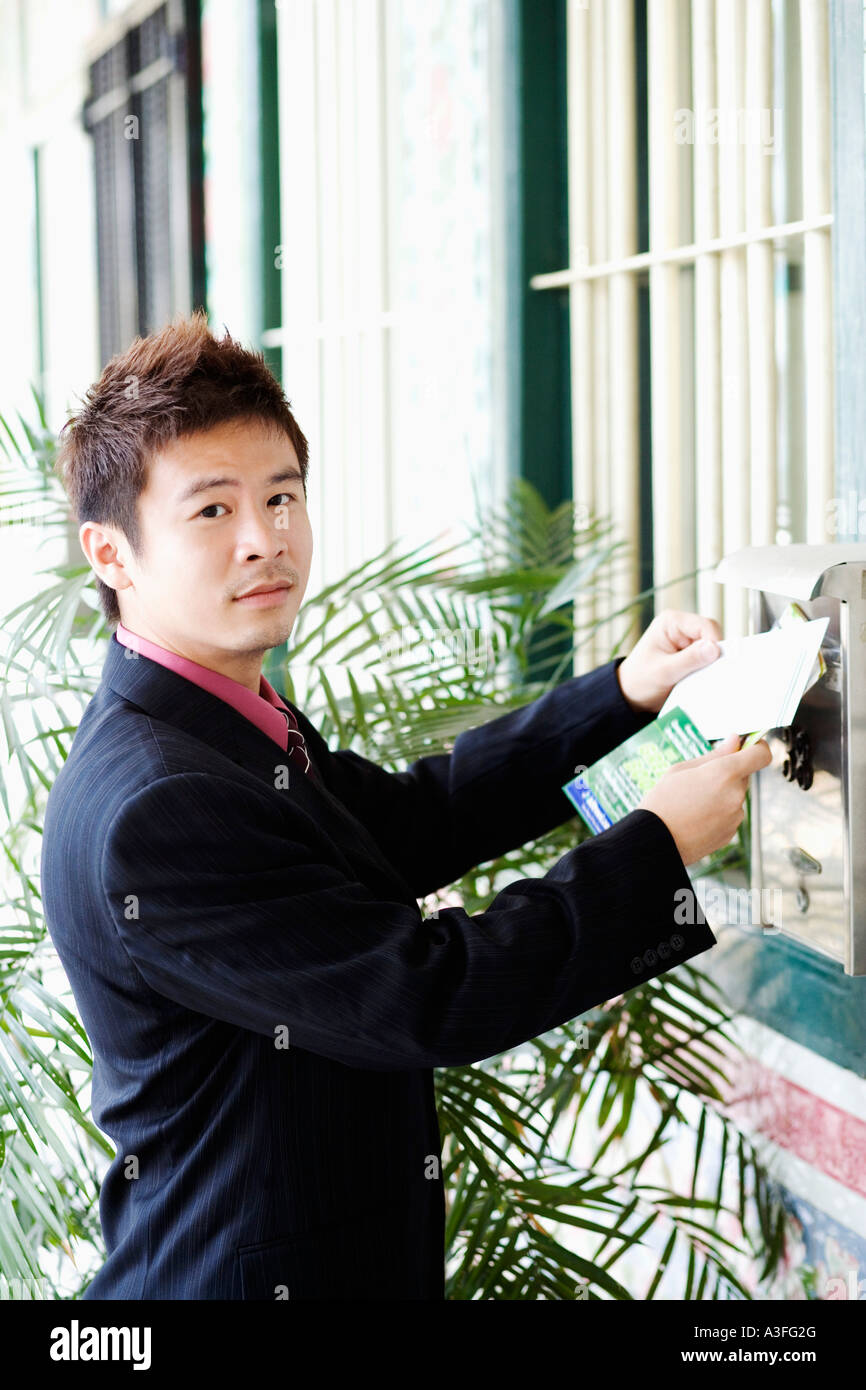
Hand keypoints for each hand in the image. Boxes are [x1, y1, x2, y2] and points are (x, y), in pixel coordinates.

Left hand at [616, 608, 722, 714]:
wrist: (632, 696)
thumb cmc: (640, 680)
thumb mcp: (663, 671)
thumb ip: (689, 659)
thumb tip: (714, 649)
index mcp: (671, 622)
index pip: (705, 625)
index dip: (714, 642)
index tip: (716, 661)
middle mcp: (682, 628)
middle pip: (712, 636)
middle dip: (713, 655)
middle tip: (708, 673)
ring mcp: (688, 642)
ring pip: (713, 649)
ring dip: (711, 664)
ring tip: (700, 678)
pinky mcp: (692, 655)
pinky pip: (709, 660)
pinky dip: (708, 670)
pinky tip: (701, 680)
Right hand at [637, 733, 772, 865]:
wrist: (653, 841)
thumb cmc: (662, 802)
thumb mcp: (681, 769)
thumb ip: (714, 754)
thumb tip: (735, 741)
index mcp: (724, 773)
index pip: (760, 755)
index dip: (757, 747)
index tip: (748, 745)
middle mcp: (735, 795)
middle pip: (744, 776)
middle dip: (728, 773)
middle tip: (701, 779)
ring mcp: (735, 816)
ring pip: (735, 796)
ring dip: (722, 794)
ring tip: (693, 802)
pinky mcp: (730, 833)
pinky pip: (729, 814)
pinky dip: (718, 812)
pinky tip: (696, 817)